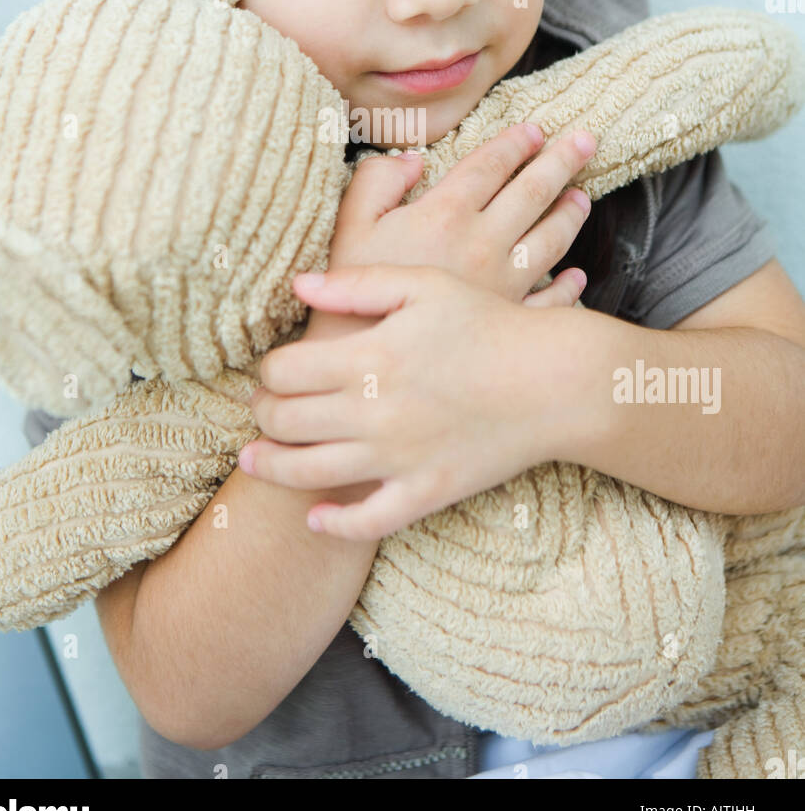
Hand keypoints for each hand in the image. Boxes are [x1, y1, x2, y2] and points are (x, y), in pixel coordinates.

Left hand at [240, 264, 580, 540]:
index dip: (269, 369)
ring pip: (310, 473)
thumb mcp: (423, 287)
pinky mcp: (426, 492)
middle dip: (263, 413)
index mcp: (370, 358)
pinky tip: (316, 518)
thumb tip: (297, 285)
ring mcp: (399, 458)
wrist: (554, 380)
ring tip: (255, 459)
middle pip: (286, 421)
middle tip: (263, 407)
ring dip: (273, 467)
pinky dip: (335, 525)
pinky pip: (368, 522)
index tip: (276, 368)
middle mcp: (375, 412)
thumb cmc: (489, 325)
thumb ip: (357, 284)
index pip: (284, 371)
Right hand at [324, 123, 595, 312]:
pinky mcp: (506, 323)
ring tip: (582, 198)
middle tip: (586, 141)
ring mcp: (501, 285)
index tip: (534, 130)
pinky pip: (548, 301)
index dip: (513, 144)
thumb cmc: (349, 296)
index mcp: (445, 214)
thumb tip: (412, 159)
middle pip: (532, 194)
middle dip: (561, 163)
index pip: (488, 167)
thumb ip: (377, 181)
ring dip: (569, 215)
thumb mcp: (349, 224)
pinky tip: (576, 277)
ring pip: (549, 241)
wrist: (363, 365)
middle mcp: (482, 244)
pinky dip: (568, 287)